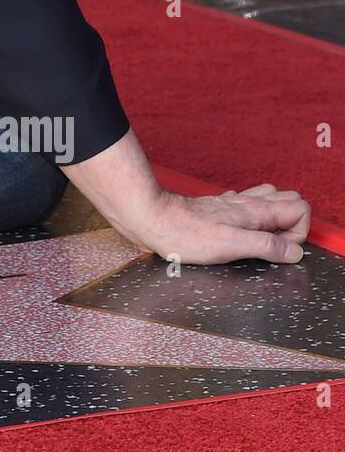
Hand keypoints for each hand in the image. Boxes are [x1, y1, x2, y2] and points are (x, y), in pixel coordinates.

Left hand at [108, 184, 311, 266]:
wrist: (150, 218)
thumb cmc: (186, 234)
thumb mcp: (231, 246)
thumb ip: (266, 246)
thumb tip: (294, 252)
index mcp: (255, 211)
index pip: (301, 209)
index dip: (298, 234)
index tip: (281, 250)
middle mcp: (246, 203)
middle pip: (289, 201)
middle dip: (292, 225)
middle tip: (274, 246)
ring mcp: (232, 204)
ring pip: (269, 199)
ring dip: (274, 219)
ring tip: (260, 239)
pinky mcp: (217, 208)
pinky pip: (244, 204)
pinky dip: (251, 216)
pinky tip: (240, 229)